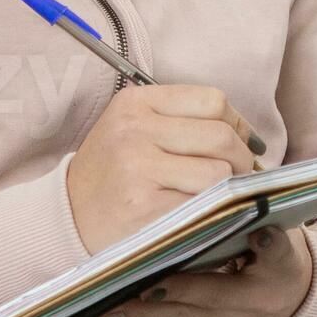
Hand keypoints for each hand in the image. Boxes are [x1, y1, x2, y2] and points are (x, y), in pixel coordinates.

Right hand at [64, 82, 259, 253]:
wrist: (66, 215)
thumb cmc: (111, 173)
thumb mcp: (134, 129)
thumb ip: (183, 121)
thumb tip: (250, 135)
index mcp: (135, 103)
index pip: (213, 100)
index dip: (237, 124)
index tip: (239, 143)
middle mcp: (135, 130)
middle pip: (221, 136)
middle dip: (241, 159)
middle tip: (237, 176)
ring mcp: (138, 168)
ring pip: (218, 172)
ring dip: (227, 189)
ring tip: (215, 196)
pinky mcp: (144, 206)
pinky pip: (203, 205)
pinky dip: (212, 212)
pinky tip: (201, 215)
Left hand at [101, 227, 316, 316]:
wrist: (292, 300)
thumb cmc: (277, 258)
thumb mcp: (282, 236)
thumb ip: (264, 224)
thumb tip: (247, 207)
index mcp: (281, 272)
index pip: (274, 256)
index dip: (262, 245)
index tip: (244, 236)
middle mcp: (256, 305)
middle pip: (210, 295)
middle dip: (169, 288)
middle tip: (133, 278)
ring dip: (144, 311)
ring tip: (108, 303)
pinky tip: (115, 314)